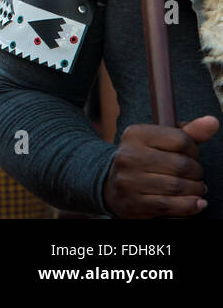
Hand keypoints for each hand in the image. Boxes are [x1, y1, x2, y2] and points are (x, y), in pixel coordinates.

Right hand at [102, 116, 217, 217]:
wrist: (115, 186)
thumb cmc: (146, 161)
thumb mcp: (162, 142)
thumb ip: (188, 132)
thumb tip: (212, 121)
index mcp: (135, 135)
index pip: (181, 140)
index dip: (194, 150)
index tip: (192, 156)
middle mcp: (128, 156)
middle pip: (182, 165)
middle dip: (197, 173)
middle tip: (196, 176)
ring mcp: (129, 180)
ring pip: (178, 186)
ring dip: (196, 190)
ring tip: (196, 189)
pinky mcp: (133, 202)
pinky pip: (171, 205)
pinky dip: (190, 206)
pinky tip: (195, 202)